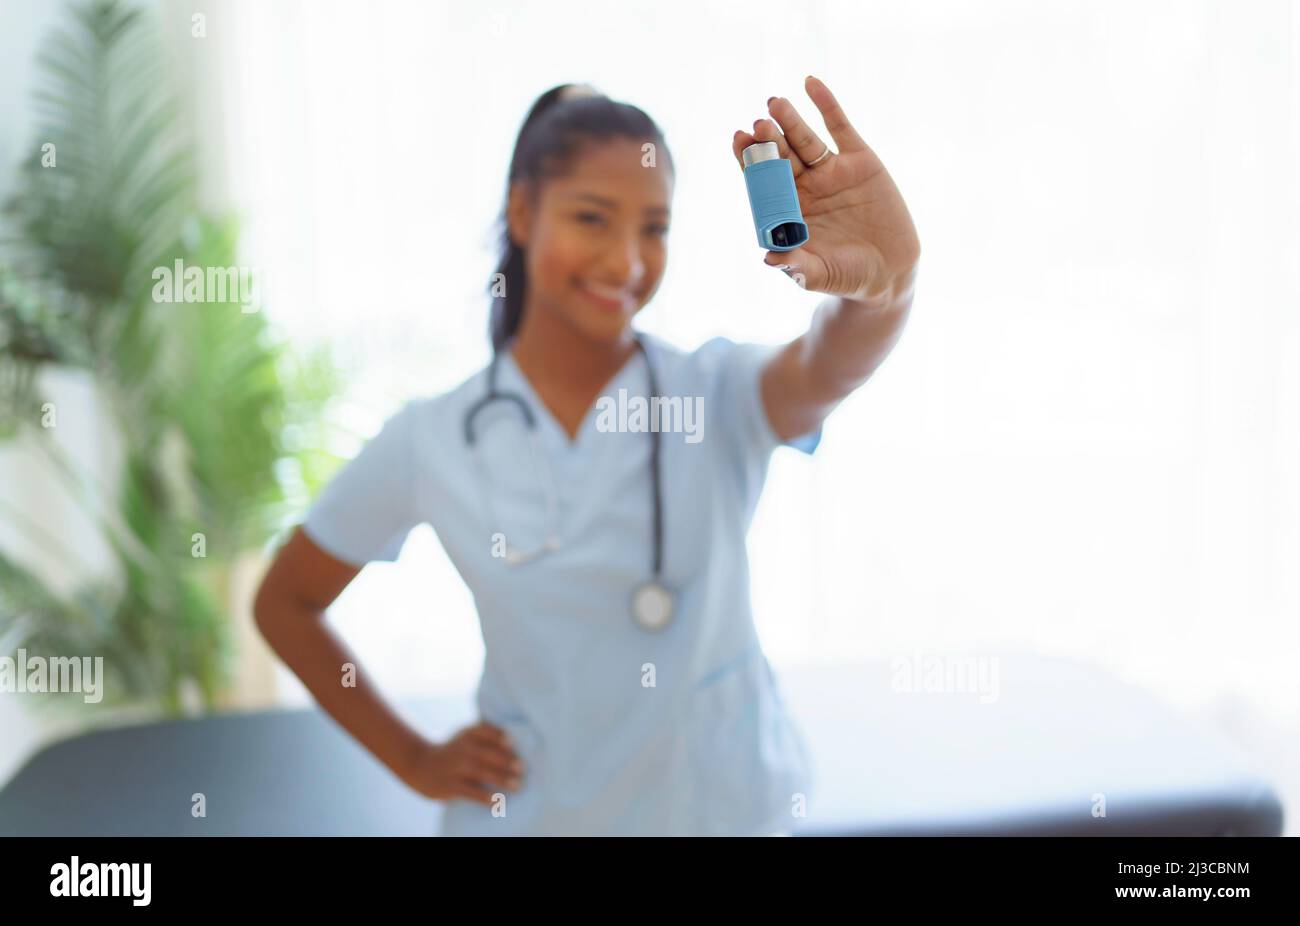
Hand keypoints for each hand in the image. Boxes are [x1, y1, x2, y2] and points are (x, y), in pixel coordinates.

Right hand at [398, 721, 523, 805]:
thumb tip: (516, 743)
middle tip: (522, 768)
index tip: (513, 743)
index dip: (499, 736)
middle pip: (488, 753)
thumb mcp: (464, 737)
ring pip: (482, 772)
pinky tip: (496, 800)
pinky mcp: (450, 785)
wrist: (420, 764)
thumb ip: (486, 735)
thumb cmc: (453, 751)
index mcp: (467, 734)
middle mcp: (461, 748)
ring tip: (517, 784)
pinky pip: (471, 792)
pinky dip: (484, 797)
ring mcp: (455, 767)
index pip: (486, 730)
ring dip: (502, 779)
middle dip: (507, 761)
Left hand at [732, 75, 919, 304]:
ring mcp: (831, 172)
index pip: (762, 180)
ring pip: (805, 139)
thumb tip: (768, 258)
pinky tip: (811, 83)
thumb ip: (796, 267)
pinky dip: (827, 105)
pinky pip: (840, 128)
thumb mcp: (820, 275)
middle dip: (768, 141)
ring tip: (774, 103)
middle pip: (780, 157)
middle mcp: (805, 187)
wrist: (889, 271)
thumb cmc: (847, 277)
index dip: (749, 160)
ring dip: (789, 120)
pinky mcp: (860, 161)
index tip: (738, 141)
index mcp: (787, 210)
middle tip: (757, 125)